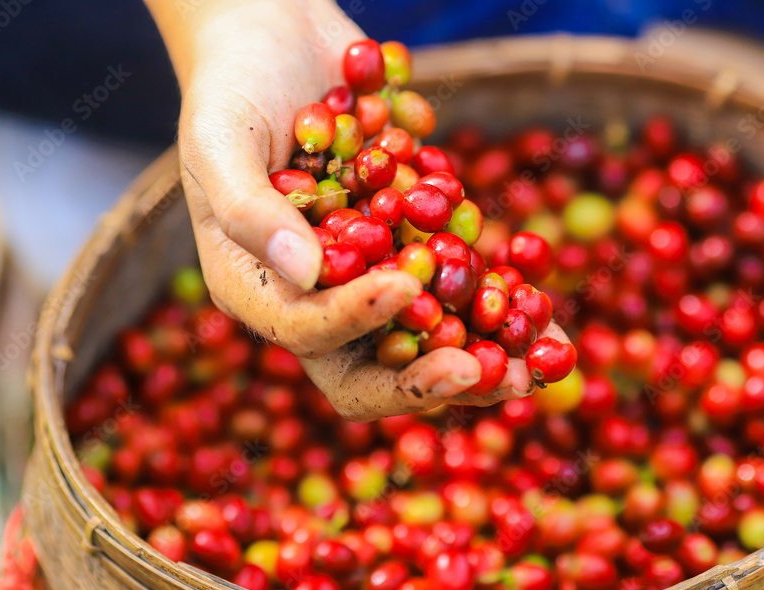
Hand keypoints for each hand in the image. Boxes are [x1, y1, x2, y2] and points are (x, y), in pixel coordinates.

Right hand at [146, 0, 569, 420]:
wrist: (281, 38)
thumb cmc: (233, 84)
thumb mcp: (220, 138)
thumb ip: (248, 209)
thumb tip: (304, 272)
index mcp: (258, 289)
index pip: (308, 334)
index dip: (356, 321)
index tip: (404, 287)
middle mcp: (317, 298)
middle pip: (373, 367)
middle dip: (432, 378)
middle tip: (495, 375)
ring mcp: (370, 276)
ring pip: (427, 341)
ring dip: (483, 356)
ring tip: (540, 364)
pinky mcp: (413, 248)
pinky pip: (457, 290)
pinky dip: (498, 305)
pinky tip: (544, 313)